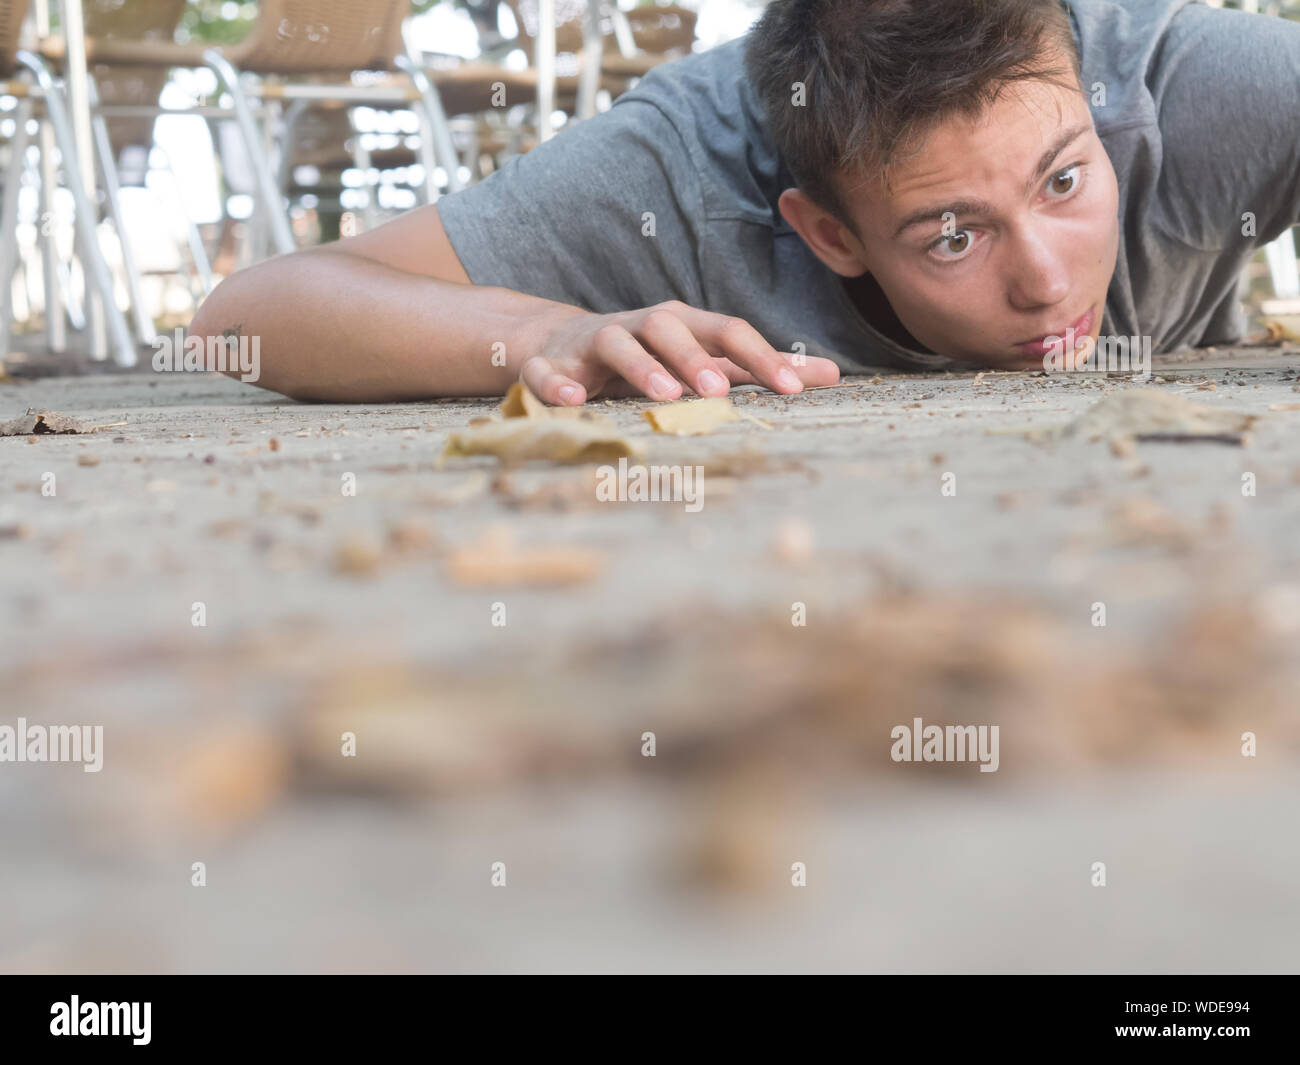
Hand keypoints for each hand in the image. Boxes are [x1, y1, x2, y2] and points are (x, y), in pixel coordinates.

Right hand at [519, 300, 840, 403]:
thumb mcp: (706, 359)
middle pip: (670, 327)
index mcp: (684, 325)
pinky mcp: (553, 364)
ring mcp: (596, 342)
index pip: (728, 332)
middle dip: (694, 357)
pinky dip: (558, 383)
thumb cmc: (653, 356)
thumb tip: (832, 374)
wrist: (565, 345)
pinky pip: (550, 371)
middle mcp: (642, 326)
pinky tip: (573, 403)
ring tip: (664, 398)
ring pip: (617, 343)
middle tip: (717, 390)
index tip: (796, 391)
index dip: (761, 357)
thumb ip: (761, 367)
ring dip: (641, 367)